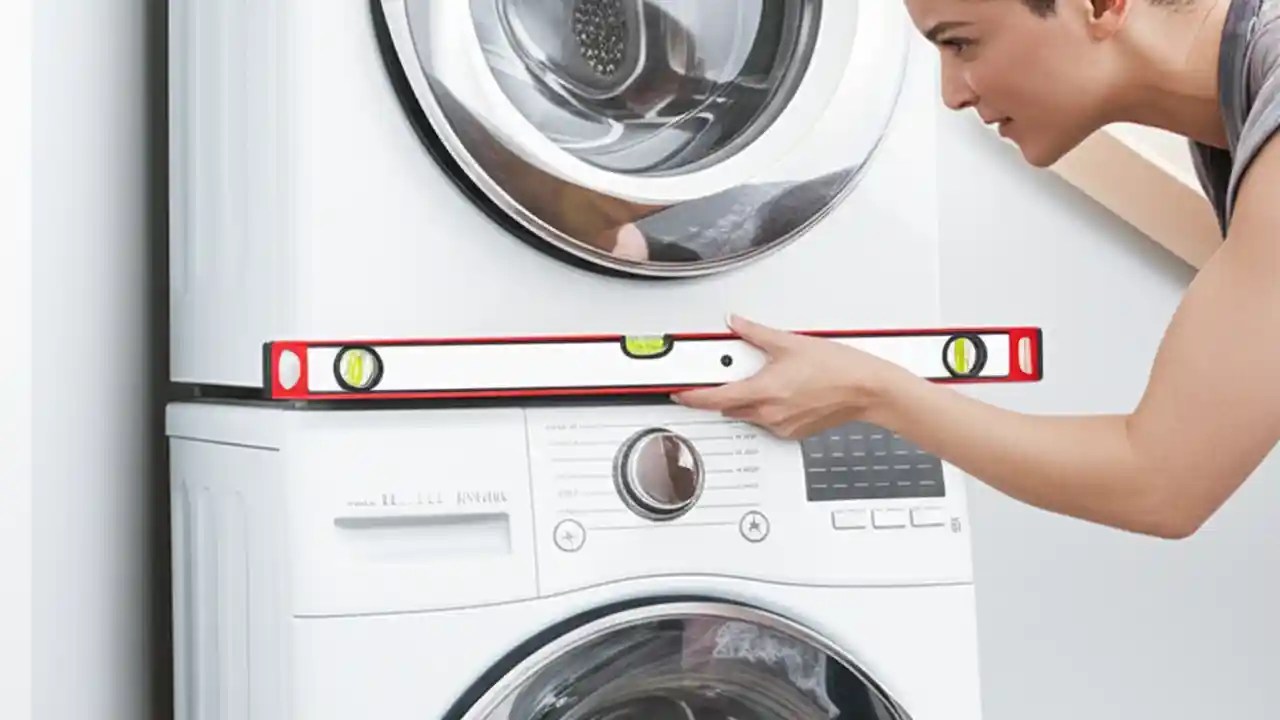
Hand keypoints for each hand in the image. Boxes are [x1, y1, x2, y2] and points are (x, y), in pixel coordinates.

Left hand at [672, 315, 911, 438]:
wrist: (866, 389)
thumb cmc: (837, 368)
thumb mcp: (790, 342)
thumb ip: (755, 333)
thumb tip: (736, 323)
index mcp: (763, 391)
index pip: (713, 398)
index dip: (691, 396)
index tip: (679, 392)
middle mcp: (769, 413)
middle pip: (730, 406)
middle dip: (725, 391)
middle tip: (731, 373)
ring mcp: (781, 426)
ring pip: (749, 414)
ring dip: (748, 399)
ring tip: (769, 378)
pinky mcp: (793, 432)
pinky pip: (768, 421)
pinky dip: (767, 408)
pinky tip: (785, 391)